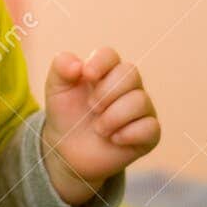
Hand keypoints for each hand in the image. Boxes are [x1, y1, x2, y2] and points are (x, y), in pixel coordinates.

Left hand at [41, 47, 159, 205]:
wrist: (68, 151)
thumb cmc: (66, 115)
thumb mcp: (56, 88)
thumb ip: (61, 67)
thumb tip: (77, 65)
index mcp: (106, 71)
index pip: (110, 55)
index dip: (100, 62)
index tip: (86, 75)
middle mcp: (128, 86)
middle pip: (130, 73)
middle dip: (106, 93)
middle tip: (91, 107)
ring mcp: (141, 109)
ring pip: (140, 100)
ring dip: (113, 117)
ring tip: (99, 128)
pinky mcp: (149, 134)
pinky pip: (151, 127)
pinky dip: (128, 133)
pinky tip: (114, 139)